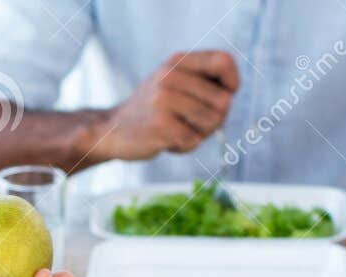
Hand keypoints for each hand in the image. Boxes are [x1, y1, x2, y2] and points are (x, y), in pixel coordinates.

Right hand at [98, 51, 238, 159]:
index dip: (232, 83)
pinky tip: (167, 141)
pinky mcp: (160, 126)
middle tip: (191, 122)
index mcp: (178, 62)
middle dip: (214, 119)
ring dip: (199, 134)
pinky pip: (194, 140)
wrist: (113, 129)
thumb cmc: (154, 110)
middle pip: (223, 101)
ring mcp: (164, 100)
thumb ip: (205, 83)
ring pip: (211, 122)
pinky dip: (185, 146)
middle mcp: (171, 76)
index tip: (224, 96)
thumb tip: (229, 98)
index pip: (224, 61)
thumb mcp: (175, 84)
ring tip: (176, 130)